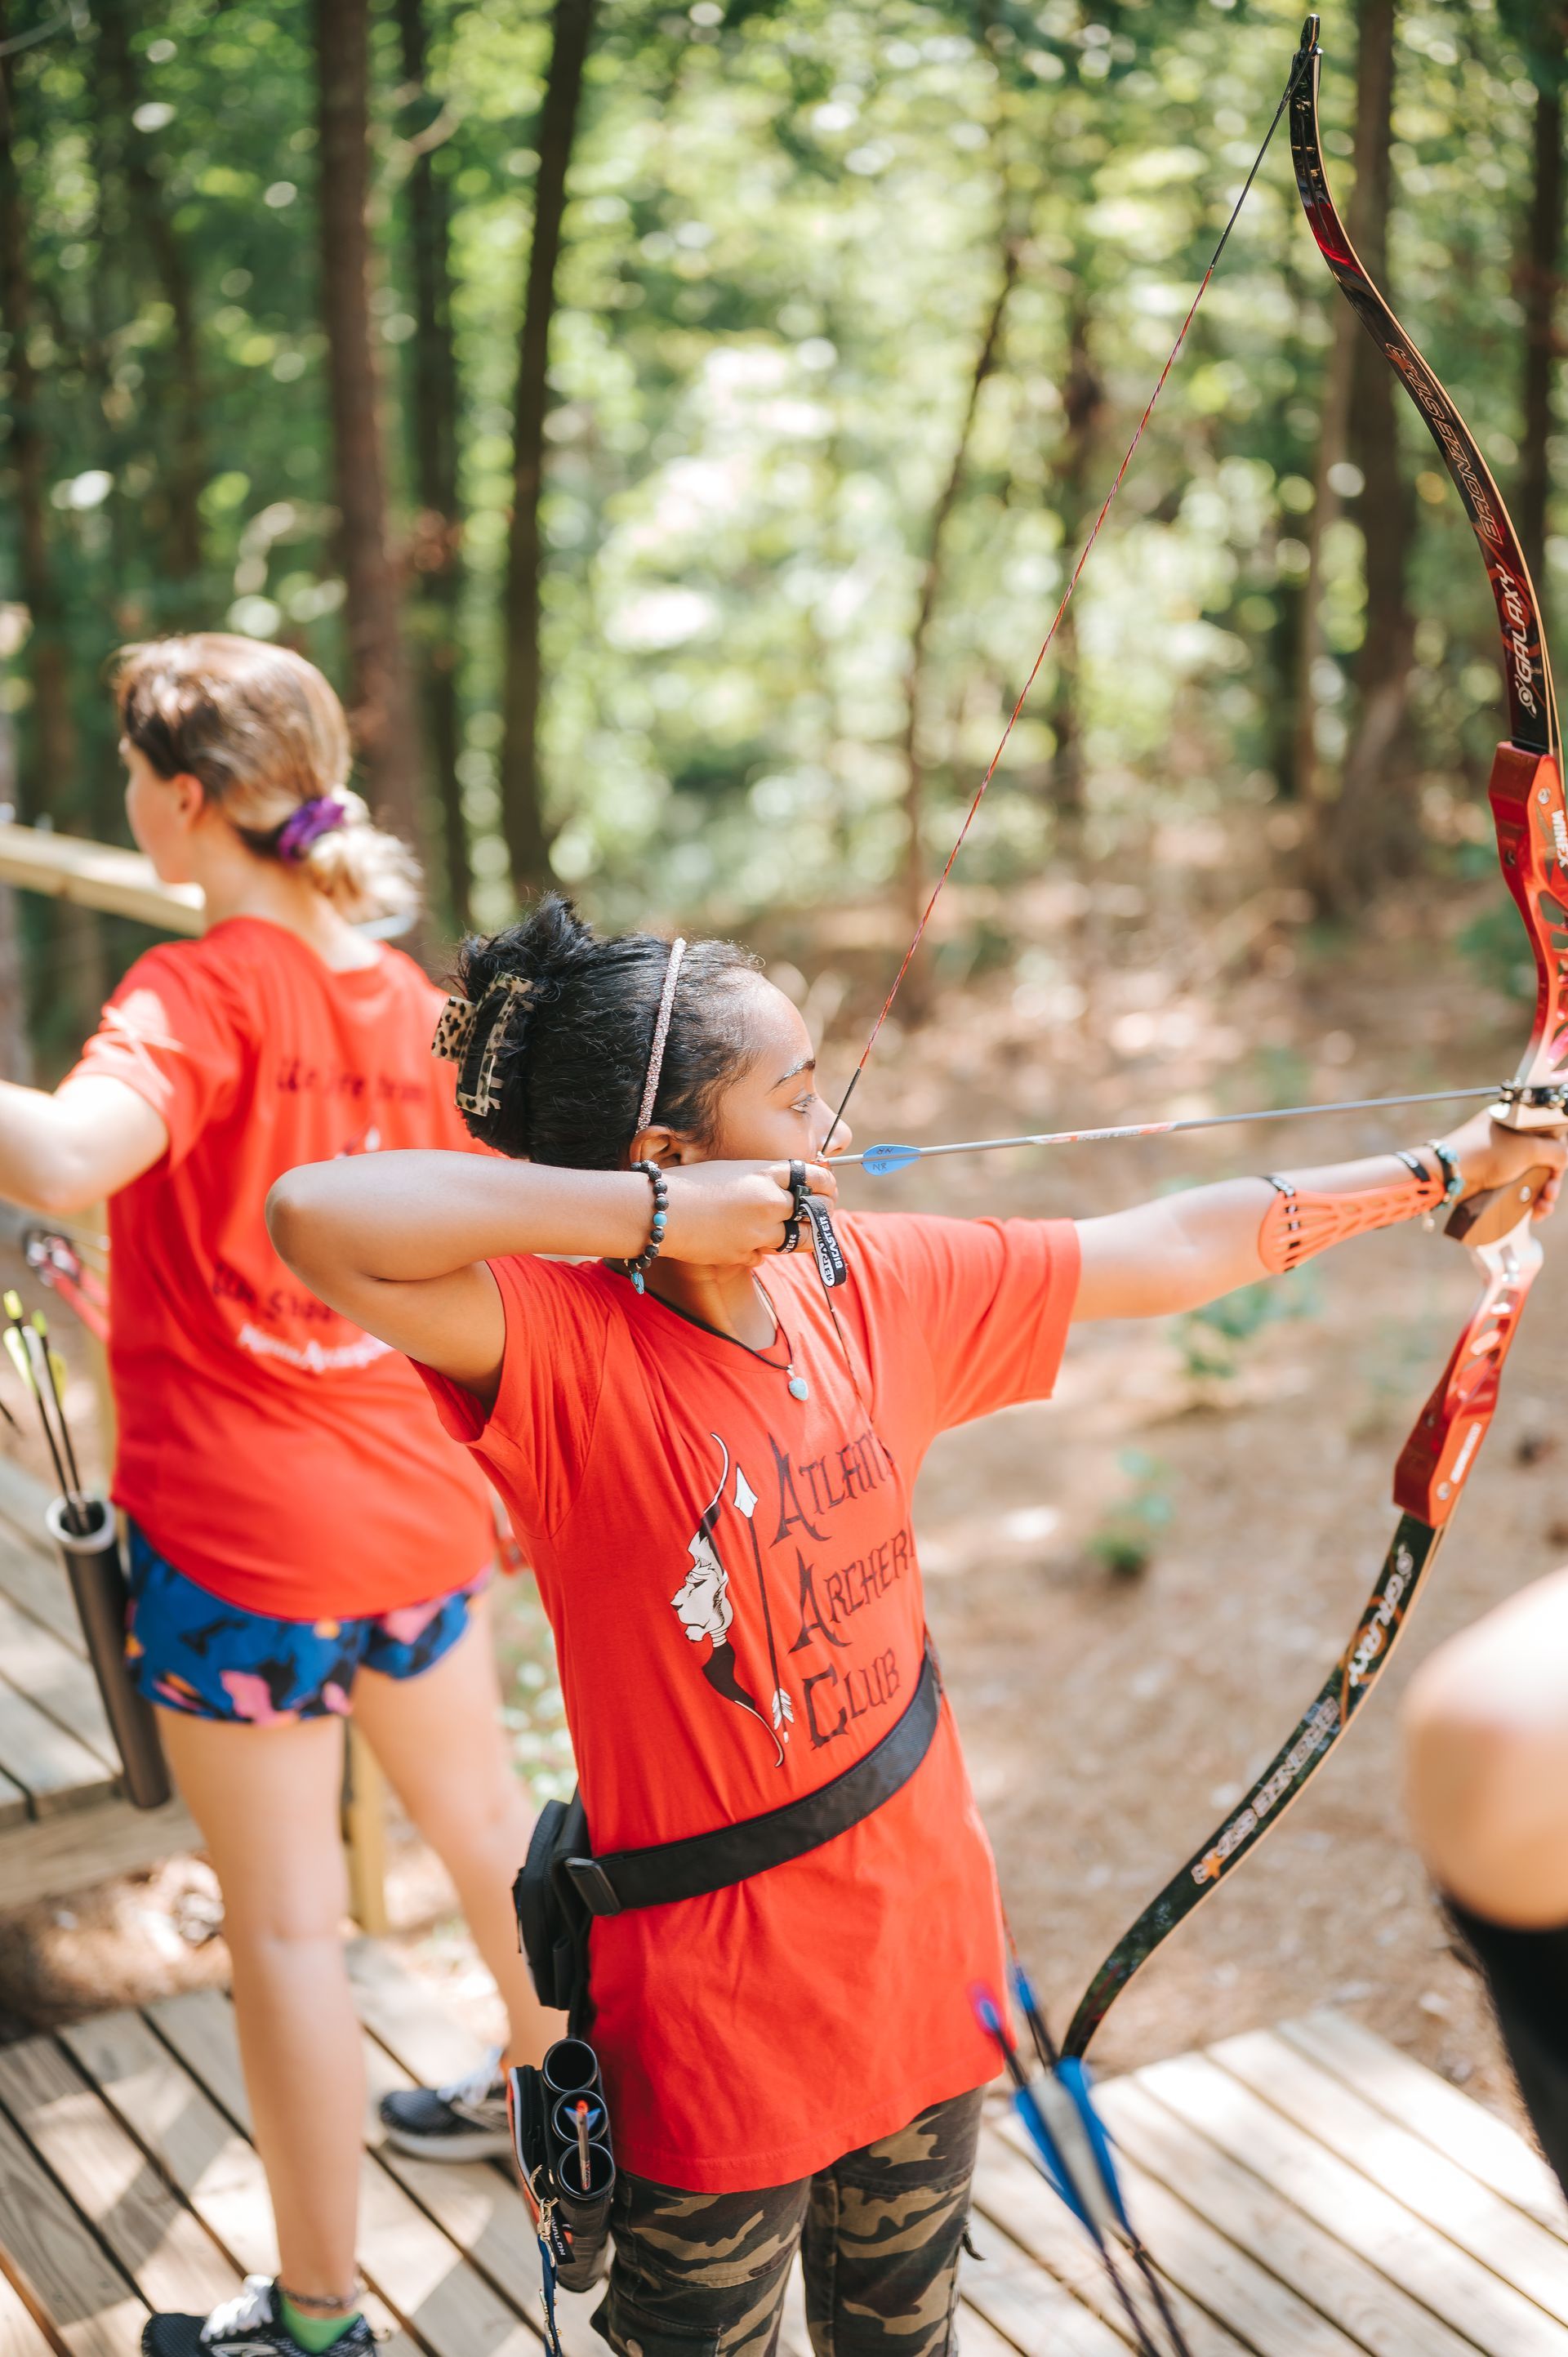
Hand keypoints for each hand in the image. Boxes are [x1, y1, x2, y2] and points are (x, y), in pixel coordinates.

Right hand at [657, 1158, 838, 1266]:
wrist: (661, 1211)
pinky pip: (763, 1255)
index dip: (827, 1184)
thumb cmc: (690, 1184)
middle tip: (823, 1214)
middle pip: (815, 1212)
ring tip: (799, 1232)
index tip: (829, 1188)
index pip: (813, 1177)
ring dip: (802, 1236)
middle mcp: (769, 1202)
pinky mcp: (744, 1254)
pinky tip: (745, 1240)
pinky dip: (759, 1249)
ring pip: (798, 1240)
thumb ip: (760, 1179)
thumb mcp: (731, 1171)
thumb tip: (786, 1189)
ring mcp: (759, 1231)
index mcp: (765, 1174)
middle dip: (823, 1214)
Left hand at [1435, 1110, 1566, 1219]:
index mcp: (1515, 1121)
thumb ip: (1555, 1151)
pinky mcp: (1492, 1178)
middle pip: (1542, 1159)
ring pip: (1531, 1176)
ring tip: (1542, 1209)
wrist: (1449, 1175)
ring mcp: (1499, 1159)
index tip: (1559, 1169)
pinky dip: (1527, 1200)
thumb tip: (1565, 1157)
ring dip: (1542, 1194)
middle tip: (1550, 1194)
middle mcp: (1507, 1138)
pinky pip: (1517, 1188)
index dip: (1558, 1153)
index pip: (1547, 1134)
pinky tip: (1533, 1213)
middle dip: (1551, 1180)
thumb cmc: (1484, 1153)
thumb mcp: (1527, 1148)